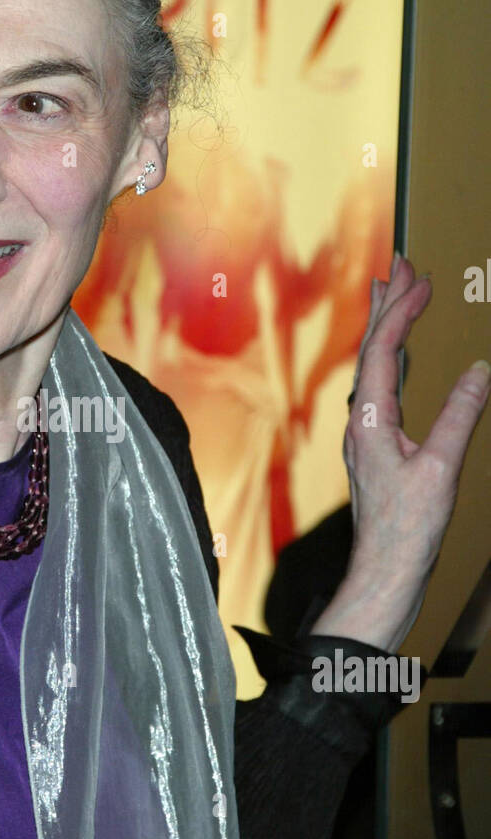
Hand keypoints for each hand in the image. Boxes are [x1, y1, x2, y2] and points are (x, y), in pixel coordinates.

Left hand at [309, 253, 490, 651]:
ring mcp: (365, 436)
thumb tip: (479, 372)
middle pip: (370, 351)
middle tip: (399, 264)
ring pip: (372, 368)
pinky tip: (397, 358)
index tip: (419, 278)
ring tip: (392, 295)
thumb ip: (460, 417)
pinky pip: (379, 389)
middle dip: (386, 305)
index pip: (381, 351)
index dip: (400, 311)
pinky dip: (389, 360)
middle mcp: (361, 423)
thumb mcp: (441, 469)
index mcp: (370, 420)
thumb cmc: (407, 530)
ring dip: (384, 328)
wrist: (385, 574)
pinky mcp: (375, 450)